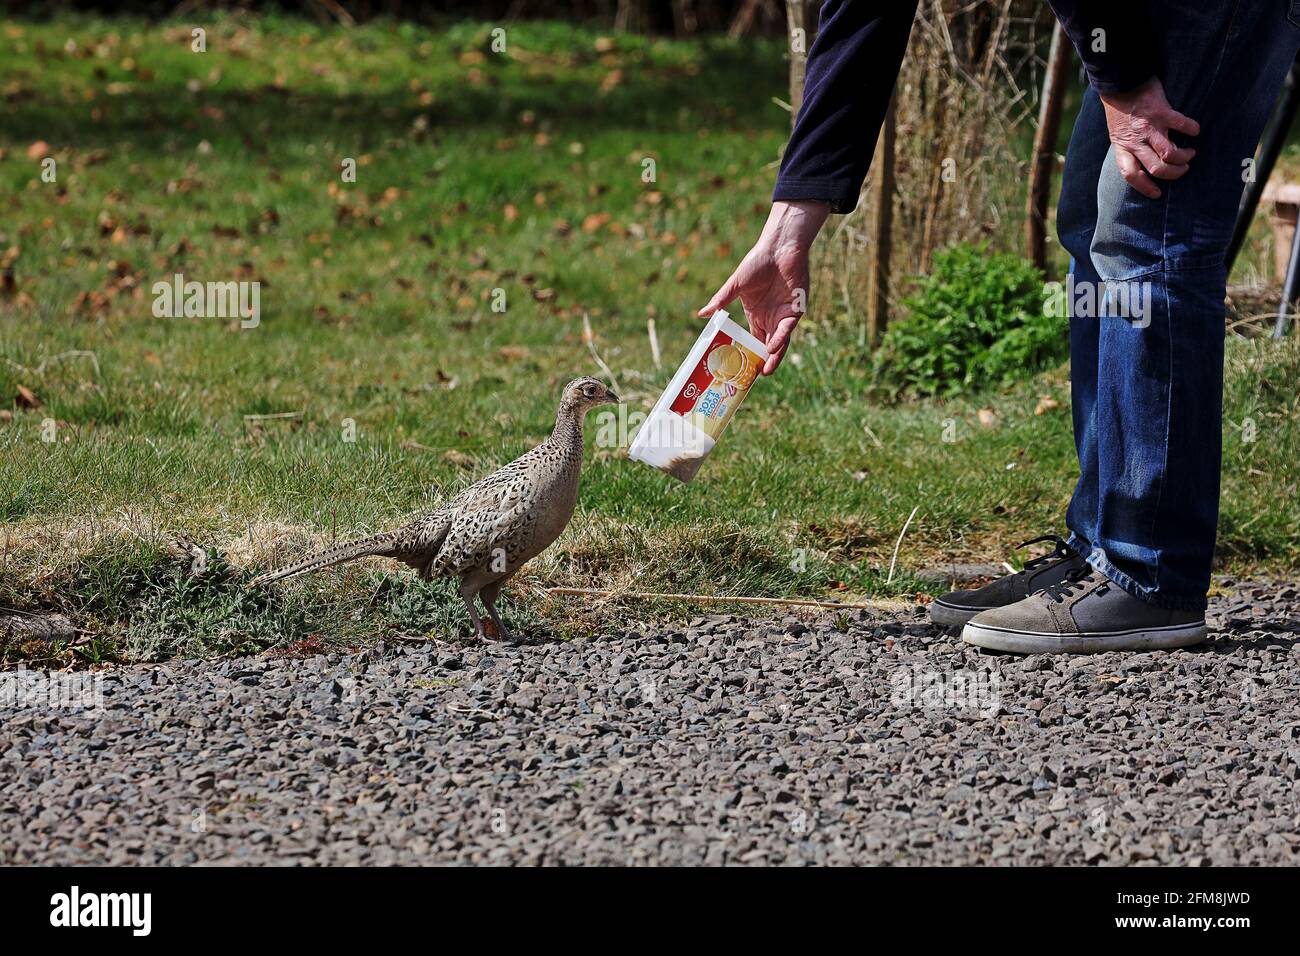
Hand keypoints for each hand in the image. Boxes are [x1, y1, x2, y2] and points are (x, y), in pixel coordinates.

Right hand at [699, 200, 829, 374]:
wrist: (779, 248)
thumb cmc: (757, 262)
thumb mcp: (735, 285)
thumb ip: (721, 301)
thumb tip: (701, 314)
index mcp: (756, 315)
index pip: (752, 341)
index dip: (748, 356)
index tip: (740, 370)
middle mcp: (770, 319)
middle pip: (767, 346)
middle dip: (762, 362)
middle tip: (753, 379)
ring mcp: (783, 315)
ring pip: (779, 342)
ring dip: (773, 357)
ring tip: (765, 371)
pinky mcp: (796, 309)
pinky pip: (787, 329)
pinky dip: (780, 338)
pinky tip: (772, 347)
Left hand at [1099, 77, 1199, 198]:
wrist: (1120, 82)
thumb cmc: (1120, 109)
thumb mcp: (1118, 133)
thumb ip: (1129, 146)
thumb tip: (1144, 161)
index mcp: (1122, 147)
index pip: (1131, 174)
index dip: (1144, 187)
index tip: (1157, 193)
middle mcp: (1135, 140)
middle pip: (1156, 168)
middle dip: (1173, 173)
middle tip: (1183, 168)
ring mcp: (1149, 127)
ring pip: (1169, 153)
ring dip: (1183, 157)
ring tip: (1190, 153)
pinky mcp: (1162, 112)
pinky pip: (1182, 125)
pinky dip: (1192, 129)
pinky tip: (1195, 130)